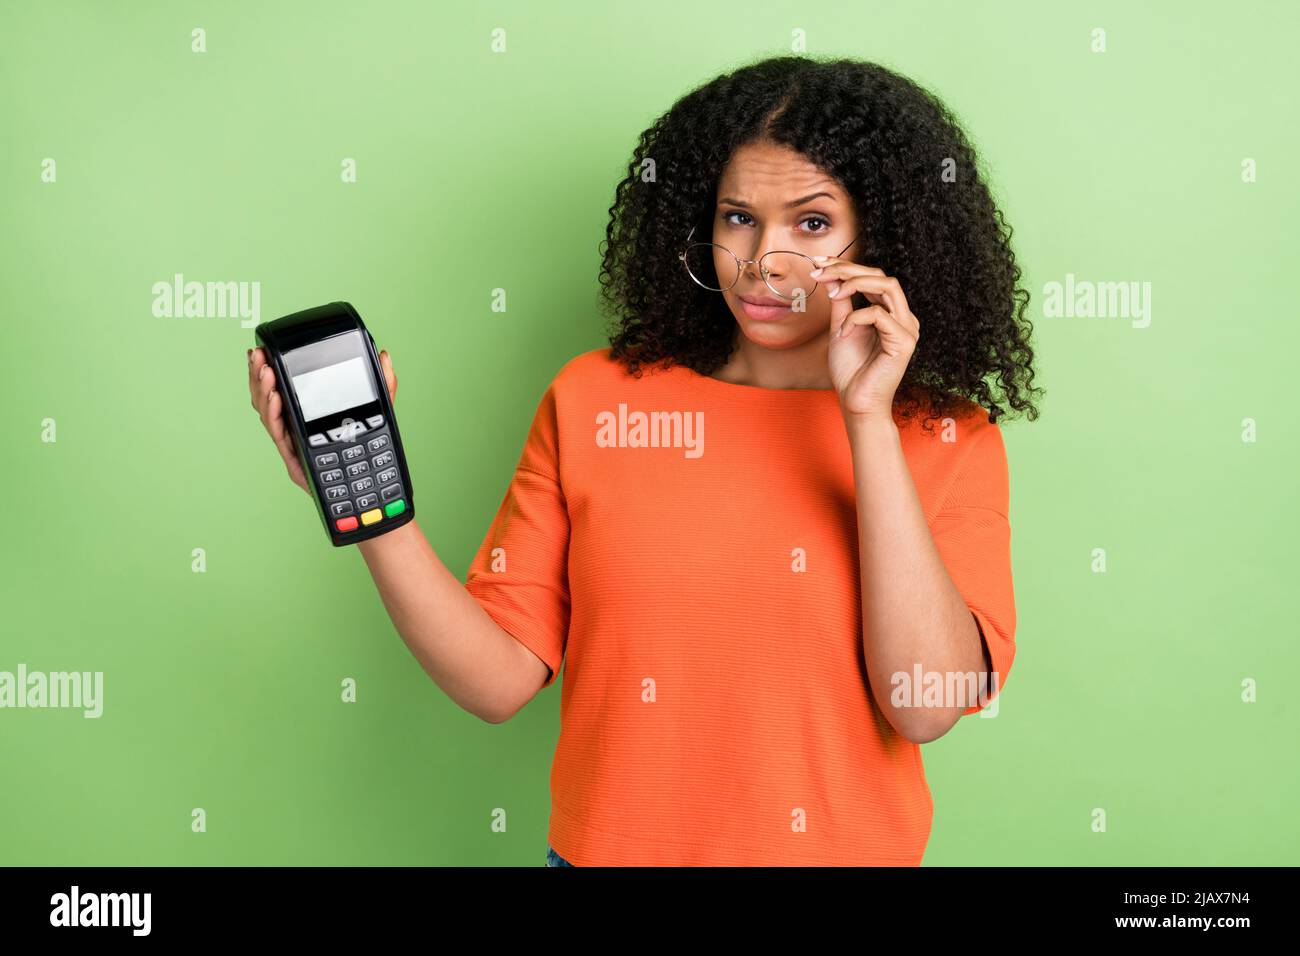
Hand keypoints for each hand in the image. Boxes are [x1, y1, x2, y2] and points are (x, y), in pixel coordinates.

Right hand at [247, 346, 397, 492]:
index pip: (281, 387)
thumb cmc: (369, 453)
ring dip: (263, 391)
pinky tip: (275, 398)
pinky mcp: (296, 459)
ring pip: (268, 415)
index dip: (268, 369)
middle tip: (257, 355)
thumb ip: (382, 384)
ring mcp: (294, 443)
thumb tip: (384, 356)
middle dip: (259, 374)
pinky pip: (280, 435)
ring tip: (265, 372)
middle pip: (267, 398)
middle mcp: (295, 427)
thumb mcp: (379, 411)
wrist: (370, 492)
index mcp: (308, 414)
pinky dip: (275, 415)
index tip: (262, 350)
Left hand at [812, 258, 919, 420]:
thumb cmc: (850, 370)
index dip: (847, 266)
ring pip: (887, 286)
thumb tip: (832, 276)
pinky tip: (842, 332)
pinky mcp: (904, 342)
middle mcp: (903, 317)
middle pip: (881, 276)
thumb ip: (841, 303)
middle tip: (820, 271)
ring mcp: (907, 328)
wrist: (856, 402)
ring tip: (833, 291)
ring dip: (855, 282)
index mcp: (891, 313)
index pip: (874, 278)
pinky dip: (855, 318)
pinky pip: (878, 315)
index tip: (820, 263)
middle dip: (848, 269)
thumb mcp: (841, 328)